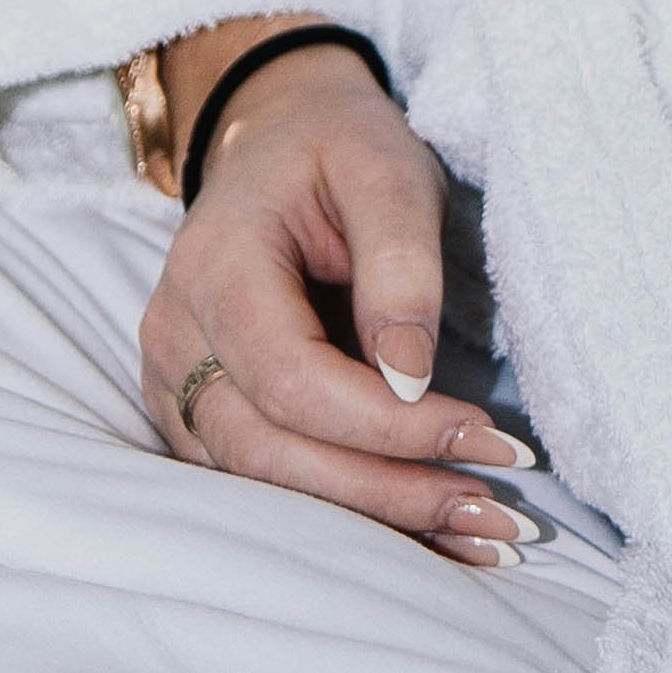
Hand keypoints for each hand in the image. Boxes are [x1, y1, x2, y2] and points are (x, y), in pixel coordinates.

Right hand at [135, 42, 531, 568]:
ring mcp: (176, 386)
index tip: (484, 436)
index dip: (385, 425)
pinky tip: (429, 531)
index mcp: (213, 266)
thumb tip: (411, 381)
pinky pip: (266, 485)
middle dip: (386, 494)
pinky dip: (348, 516)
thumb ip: (399, 265)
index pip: (292, 380)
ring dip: (372, 523)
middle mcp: (177, 337)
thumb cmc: (335, 148)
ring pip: (263, 486)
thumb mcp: (385, 168)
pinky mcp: (201, 419)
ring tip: (479, 534)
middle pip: (269, 452)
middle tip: (495, 513)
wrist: (275, 138)